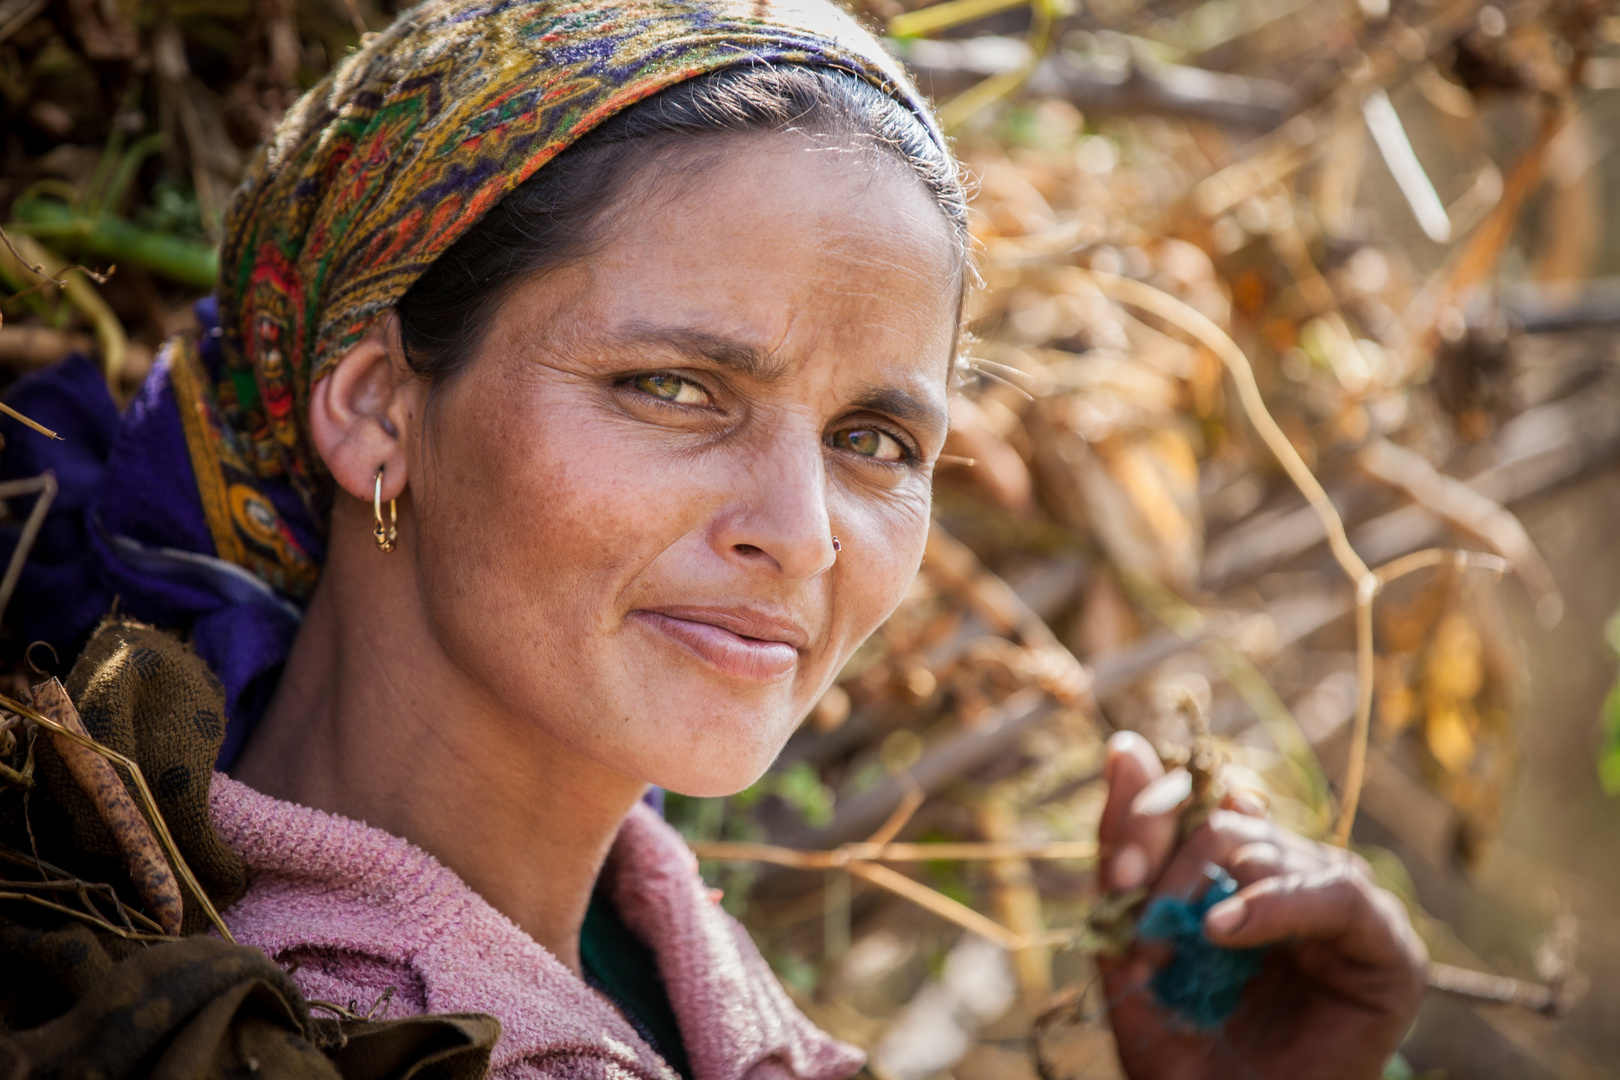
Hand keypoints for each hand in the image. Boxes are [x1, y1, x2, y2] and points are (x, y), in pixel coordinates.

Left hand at [1097, 732, 1426, 1079]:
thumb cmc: (1183, 1048)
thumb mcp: (1132, 947)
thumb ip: (1128, 854)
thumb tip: (1124, 747)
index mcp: (1237, 874)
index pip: (1195, 805)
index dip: (1155, 819)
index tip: (1119, 873)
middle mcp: (1292, 880)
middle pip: (1226, 824)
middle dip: (1174, 858)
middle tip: (1139, 902)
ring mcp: (1340, 908)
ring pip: (1272, 849)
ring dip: (1212, 885)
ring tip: (1186, 935)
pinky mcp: (1385, 947)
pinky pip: (1333, 892)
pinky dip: (1273, 904)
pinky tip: (1225, 929)